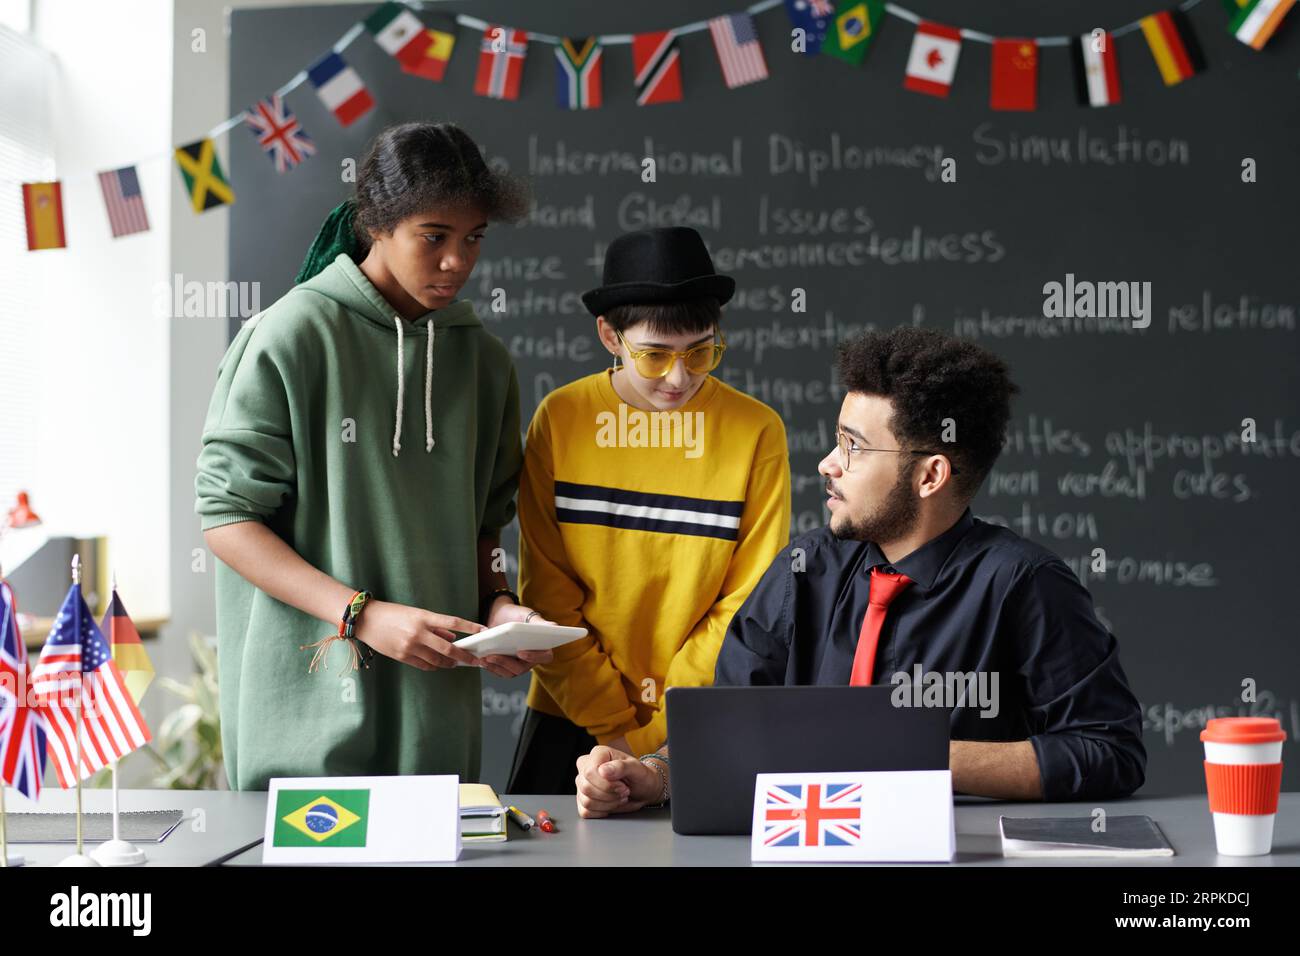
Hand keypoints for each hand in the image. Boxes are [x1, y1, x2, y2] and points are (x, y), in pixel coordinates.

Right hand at [351, 600, 483, 670]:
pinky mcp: (401, 656)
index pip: (453, 622)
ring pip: (437, 660)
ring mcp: (409, 646)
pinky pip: (423, 665)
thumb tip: (453, 637)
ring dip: (448, 663)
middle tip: (475, 660)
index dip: (471, 627)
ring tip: (455, 663)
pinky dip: (433, 665)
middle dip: (463, 656)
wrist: (365, 620)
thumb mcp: (415, 614)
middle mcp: (418, 632)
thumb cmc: (392, 613)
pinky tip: (438, 665)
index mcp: (423, 617)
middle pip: (448, 648)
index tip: (484, 631)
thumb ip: (435, 626)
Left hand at [478, 599, 554, 678]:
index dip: (534, 657)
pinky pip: (500, 672)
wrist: (500, 616)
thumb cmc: (517, 615)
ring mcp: (519, 664)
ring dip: (496, 667)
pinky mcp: (506, 666)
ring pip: (510, 672)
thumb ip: (540, 622)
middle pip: (523, 668)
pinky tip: (481, 660)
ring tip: (484, 658)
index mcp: (543, 646)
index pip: (545, 656)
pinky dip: (490, 667)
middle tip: (492, 656)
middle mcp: (532, 658)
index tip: (520, 652)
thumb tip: (554, 627)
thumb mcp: (527, 615)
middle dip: (506, 663)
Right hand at [574, 745, 662, 817]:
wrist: (643, 790)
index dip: (606, 784)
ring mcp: (583, 783)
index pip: (589, 772)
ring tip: (619, 797)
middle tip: (624, 791)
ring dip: (608, 804)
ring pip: (586, 801)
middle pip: (586, 787)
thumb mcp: (637, 769)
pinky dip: (602, 811)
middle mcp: (586, 767)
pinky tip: (611, 804)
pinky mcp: (582, 799)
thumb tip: (603, 770)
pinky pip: (585, 811)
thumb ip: (621, 767)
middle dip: (609, 795)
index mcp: (598, 754)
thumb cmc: (640, 776)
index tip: (623, 786)